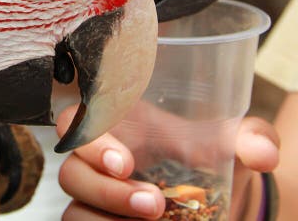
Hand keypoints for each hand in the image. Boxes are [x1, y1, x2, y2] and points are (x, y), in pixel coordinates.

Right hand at [55, 106, 278, 219]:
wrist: (221, 203)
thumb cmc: (211, 161)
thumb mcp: (233, 146)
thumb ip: (249, 140)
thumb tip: (262, 153)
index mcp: (116, 128)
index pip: (75, 122)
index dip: (89, 141)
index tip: (124, 163)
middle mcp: (97, 163)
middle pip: (71, 172)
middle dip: (108, 192)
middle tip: (154, 204)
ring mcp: (95, 199)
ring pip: (74, 210)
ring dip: (106, 220)